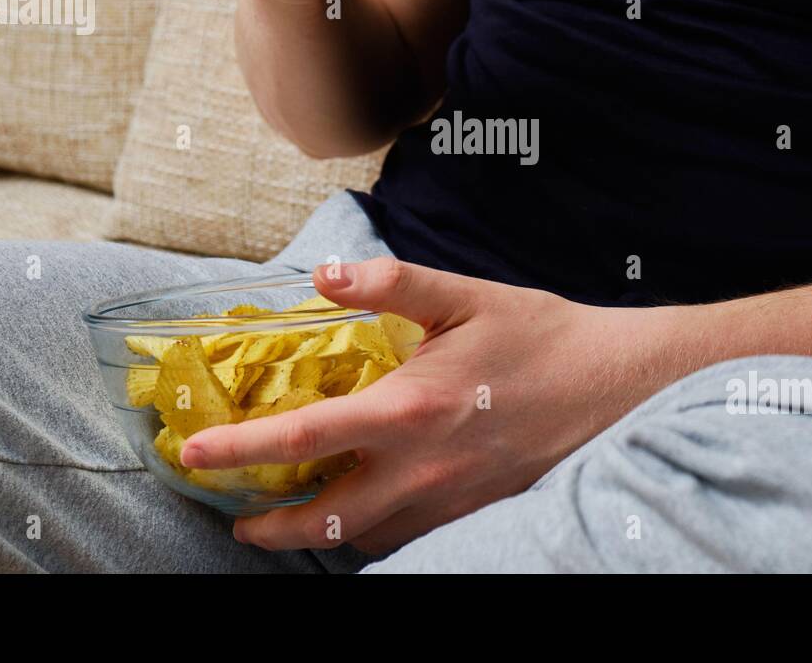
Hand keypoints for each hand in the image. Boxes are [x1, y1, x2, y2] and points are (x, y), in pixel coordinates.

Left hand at [181, 258, 655, 554]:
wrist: (618, 386)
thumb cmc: (542, 336)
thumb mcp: (463, 296)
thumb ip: (389, 283)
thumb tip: (323, 274)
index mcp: (408, 409)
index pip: (302, 437)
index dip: (239, 449)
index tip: (192, 455)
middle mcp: (421, 467)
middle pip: (324, 520)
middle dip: (270, 528)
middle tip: (238, 519)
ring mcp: (449, 499)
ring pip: (366, 538)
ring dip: (320, 533)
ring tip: (292, 518)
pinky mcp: (476, 512)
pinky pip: (409, 535)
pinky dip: (373, 532)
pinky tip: (367, 510)